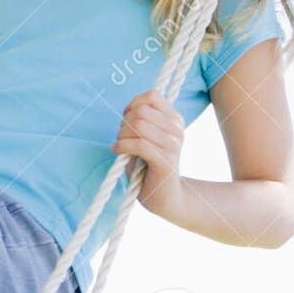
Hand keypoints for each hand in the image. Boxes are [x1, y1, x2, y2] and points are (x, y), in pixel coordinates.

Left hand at [111, 89, 185, 215]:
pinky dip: (122, 146)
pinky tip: (117, 151)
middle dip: (124, 122)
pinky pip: (139, 144)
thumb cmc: (149, 165)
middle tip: (121, 136)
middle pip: (141, 110)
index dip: (133, 104)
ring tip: (120, 145)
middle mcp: (177, 129)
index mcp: (175, 120)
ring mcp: (173, 144)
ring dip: (122, 135)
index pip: (152, 96)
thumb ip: (141, 120)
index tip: (126, 119)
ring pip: (139, 125)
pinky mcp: (165, 160)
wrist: (165, 196)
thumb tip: (128, 109)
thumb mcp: (146, 137)